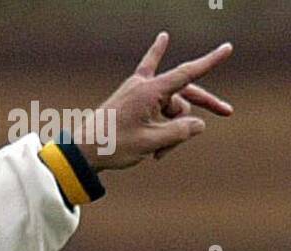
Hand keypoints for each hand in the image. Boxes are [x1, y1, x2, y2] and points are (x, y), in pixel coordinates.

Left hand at [78, 32, 232, 171]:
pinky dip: (159, 68)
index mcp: (150, 92)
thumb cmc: (113, 147)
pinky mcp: (131, 97)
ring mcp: (137, 90)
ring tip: (157, 154)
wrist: (82, 151)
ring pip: (169, 107)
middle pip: (184, 94)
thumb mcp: (150, 143)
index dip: (209, 62)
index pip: (187, 74)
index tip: (228, 48)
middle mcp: (144, 85)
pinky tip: (163, 37)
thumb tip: (198, 125)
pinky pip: (152, 83)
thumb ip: (179, 133)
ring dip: (170, 130)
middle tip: (228, 111)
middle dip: (201, 107)